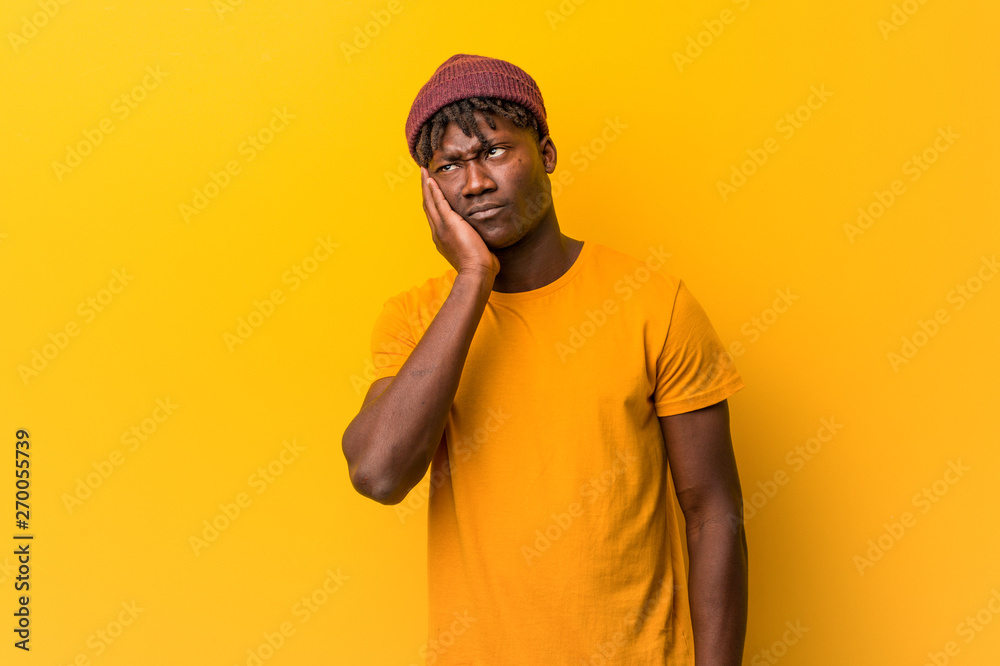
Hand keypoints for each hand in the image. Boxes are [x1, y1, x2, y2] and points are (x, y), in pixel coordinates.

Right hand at [420, 166, 499, 280]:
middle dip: (425, 190)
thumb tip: (482, 240)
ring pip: (430, 202)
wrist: (477, 272)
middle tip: (423, 176)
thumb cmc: (480, 266)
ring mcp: (441, 228)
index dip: (431, 201)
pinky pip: (438, 203)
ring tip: (424, 172)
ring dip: (426, 186)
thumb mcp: (475, 251)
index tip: (431, 190)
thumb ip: (474, 241)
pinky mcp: (449, 224)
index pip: (435, 216)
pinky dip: (433, 190)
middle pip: (428, 207)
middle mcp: (438, 232)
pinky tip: (431, 179)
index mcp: (443, 239)